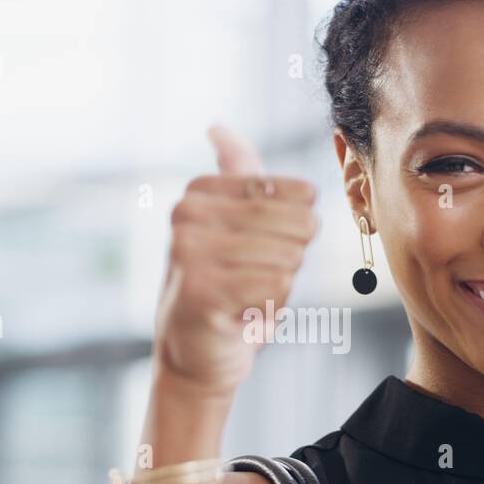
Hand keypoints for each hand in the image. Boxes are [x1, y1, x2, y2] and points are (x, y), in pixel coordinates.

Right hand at [153, 125, 319, 397]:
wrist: (194, 356)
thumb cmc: (224, 289)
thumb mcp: (232, 227)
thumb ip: (236, 177)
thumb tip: (217, 127)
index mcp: (198, 192)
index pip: (291, 193)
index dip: (296, 229)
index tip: (262, 251)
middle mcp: (187, 215)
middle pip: (294, 222)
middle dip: (290, 258)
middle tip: (256, 279)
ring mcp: (190, 251)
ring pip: (287, 257)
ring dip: (280, 286)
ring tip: (248, 297)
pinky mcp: (202, 290)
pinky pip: (275, 285)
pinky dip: (272, 306)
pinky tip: (242, 313)